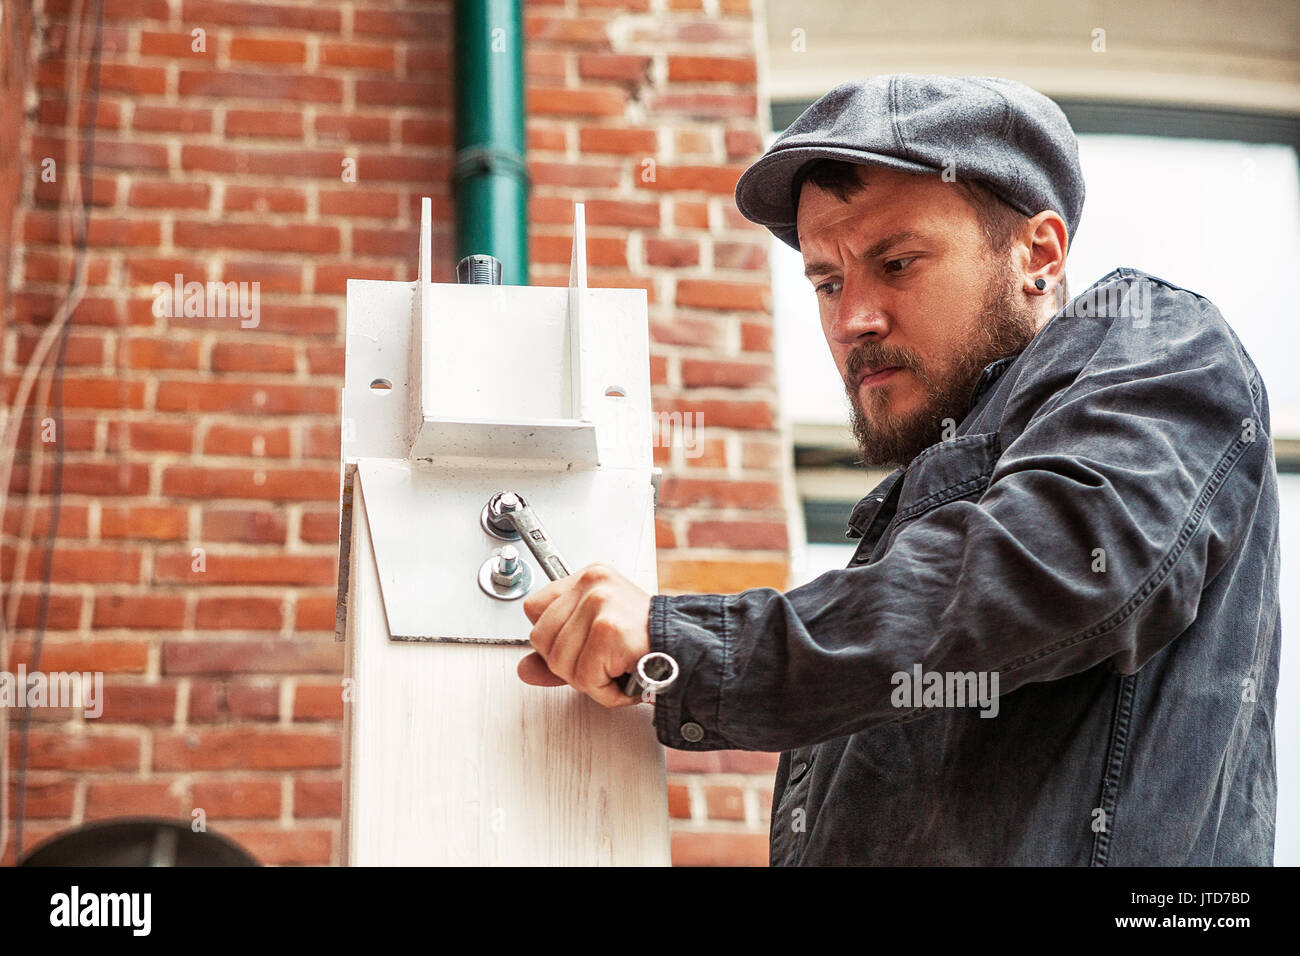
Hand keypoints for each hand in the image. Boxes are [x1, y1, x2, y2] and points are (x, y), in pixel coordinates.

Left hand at [517, 563, 651, 707]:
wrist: (693, 653)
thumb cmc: (650, 644)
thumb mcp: (596, 641)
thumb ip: (557, 653)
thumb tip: (524, 670)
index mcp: (589, 577)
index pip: (534, 609)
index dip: (554, 638)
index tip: (581, 645)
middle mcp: (592, 583)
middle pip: (540, 639)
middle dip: (569, 664)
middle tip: (604, 662)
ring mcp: (600, 604)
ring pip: (558, 662)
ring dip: (589, 680)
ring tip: (617, 668)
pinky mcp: (609, 630)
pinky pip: (583, 677)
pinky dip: (605, 691)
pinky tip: (625, 677)